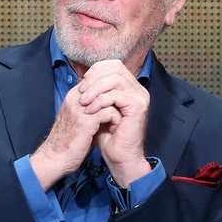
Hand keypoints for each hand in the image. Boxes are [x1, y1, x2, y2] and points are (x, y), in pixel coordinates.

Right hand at [29, 82, 117, 190]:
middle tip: (123, 110)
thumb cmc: (69, 141)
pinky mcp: (86, 121)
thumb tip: (110, 104)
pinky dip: (116, 120)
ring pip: (109, 97)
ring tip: (119, 121)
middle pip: (104, 85)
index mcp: (73, 96)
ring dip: (118, 109)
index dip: (111, 92)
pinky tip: (114, 129)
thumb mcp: (79, 120)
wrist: (55, 158)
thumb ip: (92, 109)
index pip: (98, 81)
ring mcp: (80, 108)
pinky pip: (110, 112)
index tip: (118, 105)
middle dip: (117, 98)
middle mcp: (75, 98)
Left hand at [78, 59, 151, 186]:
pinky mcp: (138, 106)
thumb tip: (85, 75)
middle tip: (81, 92)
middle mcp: (138, 89)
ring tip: (83, 102)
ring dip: (95, 89)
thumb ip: (97, 91)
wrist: (119, 156)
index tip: (82, 84)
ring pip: (115, 79)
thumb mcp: (99, 108)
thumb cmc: (108, 135)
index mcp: (131, 87)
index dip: (96, 70)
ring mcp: (140, 97)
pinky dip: (100, 101)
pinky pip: (116, 95)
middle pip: (115, 67)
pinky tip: (91, 111)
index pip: (114, 65)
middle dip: (94, 78)